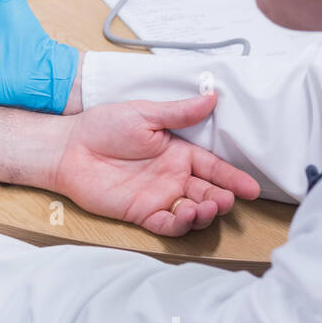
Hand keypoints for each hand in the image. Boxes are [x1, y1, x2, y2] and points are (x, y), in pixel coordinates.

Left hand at [52, 95, 260, 235]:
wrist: (69, 148)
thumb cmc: (103, 126)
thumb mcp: (144, 114)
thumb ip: (179, 113)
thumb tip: (212, 97)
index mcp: (177, 153)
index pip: (213, 168)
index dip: (233, 178)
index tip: (252, 189)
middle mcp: (172, 177)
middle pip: (207, 193)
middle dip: (222, 199)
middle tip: (227, 201)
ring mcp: (157, 197)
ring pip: (191, 212)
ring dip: (204, 213)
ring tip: (206, 208)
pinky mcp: (140, 213)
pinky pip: (166, 225)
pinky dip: (180, 225)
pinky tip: (185, 216)